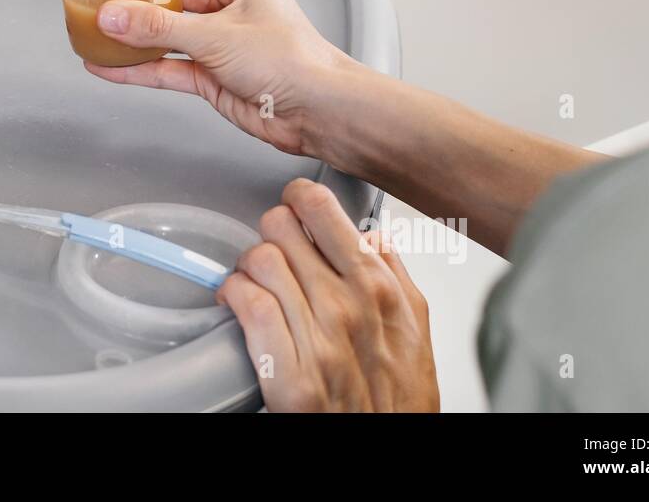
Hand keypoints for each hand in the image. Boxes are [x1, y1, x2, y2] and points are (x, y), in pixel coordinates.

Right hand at [84, 0, 359, 155]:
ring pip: (164, 32)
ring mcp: (218, 41)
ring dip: (130, 34)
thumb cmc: (291, 60)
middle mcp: (228, 4)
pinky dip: (138, 68)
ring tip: (91, 28)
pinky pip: (166, 66)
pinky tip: (107, 66)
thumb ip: (159, 28)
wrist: (317, 112)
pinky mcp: (211, 75)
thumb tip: (113, 17)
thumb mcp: (217, 35)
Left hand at [221, 178, 439, 411]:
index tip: (294, 205)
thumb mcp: (415, 327)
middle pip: (281, 226)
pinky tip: (236, 301)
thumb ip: (394, 273)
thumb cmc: (400, 398)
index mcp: (379, 285)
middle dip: (270, 232)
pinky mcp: (290, 373)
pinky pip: (248, 304)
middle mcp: (348, 304)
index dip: (298, 199)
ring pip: (260, 260)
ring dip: (248, 265)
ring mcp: (319, 337)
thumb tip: (374, 235)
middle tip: (272, 249)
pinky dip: (233, 294)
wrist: (388, 449)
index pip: (322, 208)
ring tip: (253, 279)